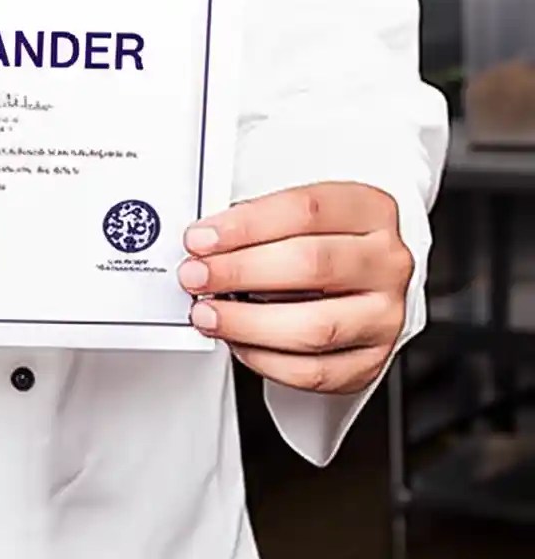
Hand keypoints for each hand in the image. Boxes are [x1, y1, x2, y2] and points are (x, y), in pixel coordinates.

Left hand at [178, 182, 412, 394]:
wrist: (366, 287)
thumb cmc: (325, 246)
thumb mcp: (301, 217)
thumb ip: (260, 223)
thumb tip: (206, 243)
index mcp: (370, 212)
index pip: (306, 210)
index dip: (246, 225)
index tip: (201, 238)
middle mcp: (385, 263)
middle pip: (311, 264)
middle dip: (240, 271)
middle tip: (196, 276)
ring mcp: (383, 315)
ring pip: (315, 327)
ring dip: (247, 322)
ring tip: (208, 314)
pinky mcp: (370, 362)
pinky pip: (314, 372)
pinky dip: (265, 360)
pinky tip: (238, 343)